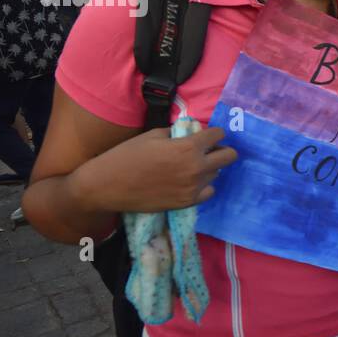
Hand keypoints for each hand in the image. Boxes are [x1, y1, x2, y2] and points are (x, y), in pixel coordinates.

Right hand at [73, 125, 237, 213]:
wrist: (108, 186)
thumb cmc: (127, 156)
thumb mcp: (153, 135)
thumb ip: (177, 134)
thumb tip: (192, 133)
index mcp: (188, 147)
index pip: (218, 135)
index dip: (213, 133)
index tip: (206, 135)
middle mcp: (197, 168)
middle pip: (229, 156)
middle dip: (221, 150)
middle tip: (207, 150)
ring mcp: (194, 188)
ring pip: (217, 174)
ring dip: (209, 168)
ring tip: (190, 166)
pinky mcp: (187, 203)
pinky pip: (208, 192)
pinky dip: (203, 185)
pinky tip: (189, 181)